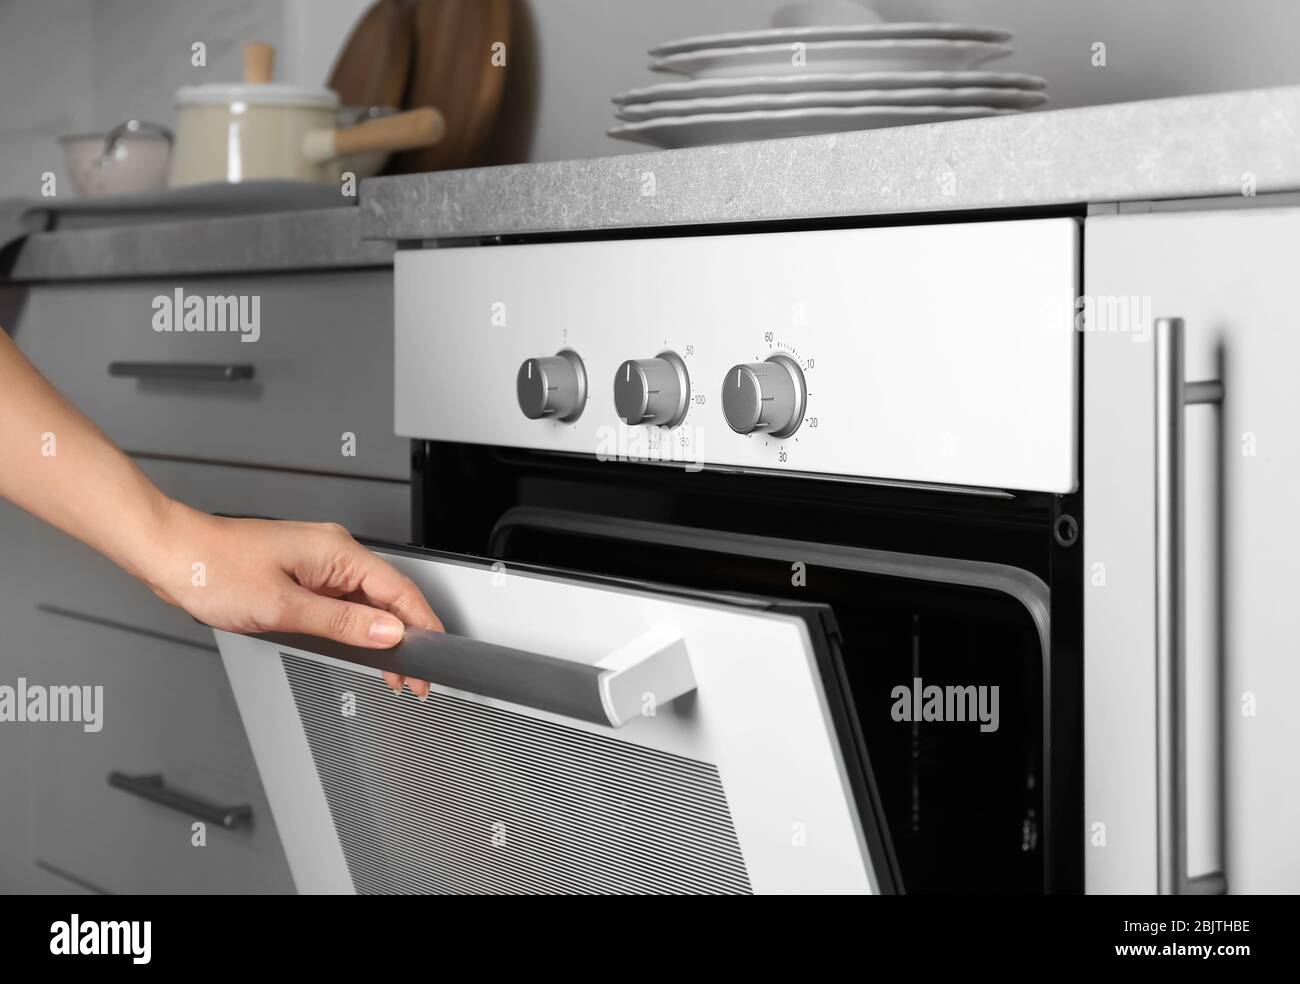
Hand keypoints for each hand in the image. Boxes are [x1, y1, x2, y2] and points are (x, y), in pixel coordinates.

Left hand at [143, 499, 439, 697]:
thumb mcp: (284, 608)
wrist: (171, 555)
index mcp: (338, 552)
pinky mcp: (302, 576)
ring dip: (379, 637)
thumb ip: (343, 624)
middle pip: (388, 598)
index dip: (422, 628)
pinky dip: (353, 629)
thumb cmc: (214, 569)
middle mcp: (333, 553)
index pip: (400, 591)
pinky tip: (356, 650)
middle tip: (412, 682)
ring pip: (365, 603)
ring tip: (389, 675)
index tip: (433, 660)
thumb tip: (389, 633)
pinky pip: (342, 603)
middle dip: (405, 639)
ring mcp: (318, 564)